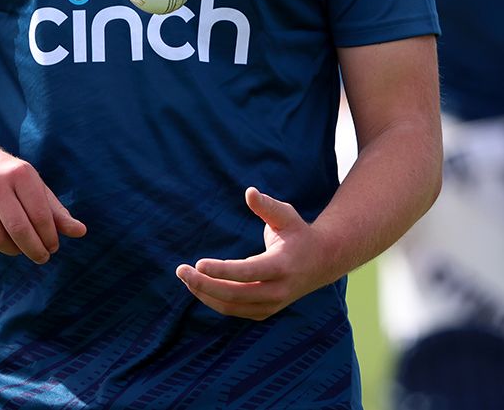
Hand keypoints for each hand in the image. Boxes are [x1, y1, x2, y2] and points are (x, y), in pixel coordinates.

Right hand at [0, 143, 85, 262]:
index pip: (40, 214)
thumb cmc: (11, 179)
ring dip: (14, 250)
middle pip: (18, 229)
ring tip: (21, 248)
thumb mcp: (36, 187)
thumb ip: (57, 212)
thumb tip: (81, 232)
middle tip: (42, 258)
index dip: (49, 236)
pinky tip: (2, 241)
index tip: (54, 247)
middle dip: (34, 249)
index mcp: (21, 173)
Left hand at [176, 187, 337, 319]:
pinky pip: (234, 310)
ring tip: (185, 277)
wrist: (322, 262)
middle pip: (235, 294)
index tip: (198, 263)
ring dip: (204, 293)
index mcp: (283, 266)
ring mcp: (272, 305)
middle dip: (204, 284)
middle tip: (181, 270)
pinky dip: (214, 300)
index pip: (248, 273)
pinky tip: (198, 286)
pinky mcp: (265, 311)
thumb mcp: (287, 215)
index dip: (222, 270)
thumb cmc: (298, 233)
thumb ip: (267, 206)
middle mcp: (278, 290)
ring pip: (231, 306)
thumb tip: (249, 192)